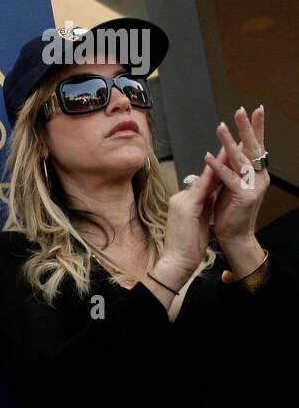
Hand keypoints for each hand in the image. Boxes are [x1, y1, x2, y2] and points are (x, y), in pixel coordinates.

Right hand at [157, 156, 221, 286]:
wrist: (176, 261)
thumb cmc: (187, 247)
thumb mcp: (196, 223)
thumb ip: (201, 207)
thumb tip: (210, 197)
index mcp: (182, 203)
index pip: (202, 184)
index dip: (215, 171)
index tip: (225, 158)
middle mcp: (179, 198)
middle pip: (202, 178)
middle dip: (217, 163)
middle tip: (229, 146)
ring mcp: (181, 201)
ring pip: (203, 180)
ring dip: (217, 165)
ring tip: (229, 151)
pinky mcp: (186, 206)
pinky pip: (202, 188)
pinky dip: (213, 177)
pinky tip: (223, 168)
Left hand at [206, 106, 267, 273]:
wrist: (233, 236)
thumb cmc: (229, 211)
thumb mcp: (230, 185)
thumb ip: (231, 169)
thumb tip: (229, 151)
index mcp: (255, 173)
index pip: (254, 146)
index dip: (255, 128)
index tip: (255, 110)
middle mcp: (258, 177)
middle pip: (252, 147)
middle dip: (247, 127)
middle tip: (242, 110)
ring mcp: (253, 186)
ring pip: (239, 159)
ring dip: (228, 142)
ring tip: (221, 126)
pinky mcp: (243, 196)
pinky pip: (228, 178)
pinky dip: (217, 167)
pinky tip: (207, 156)